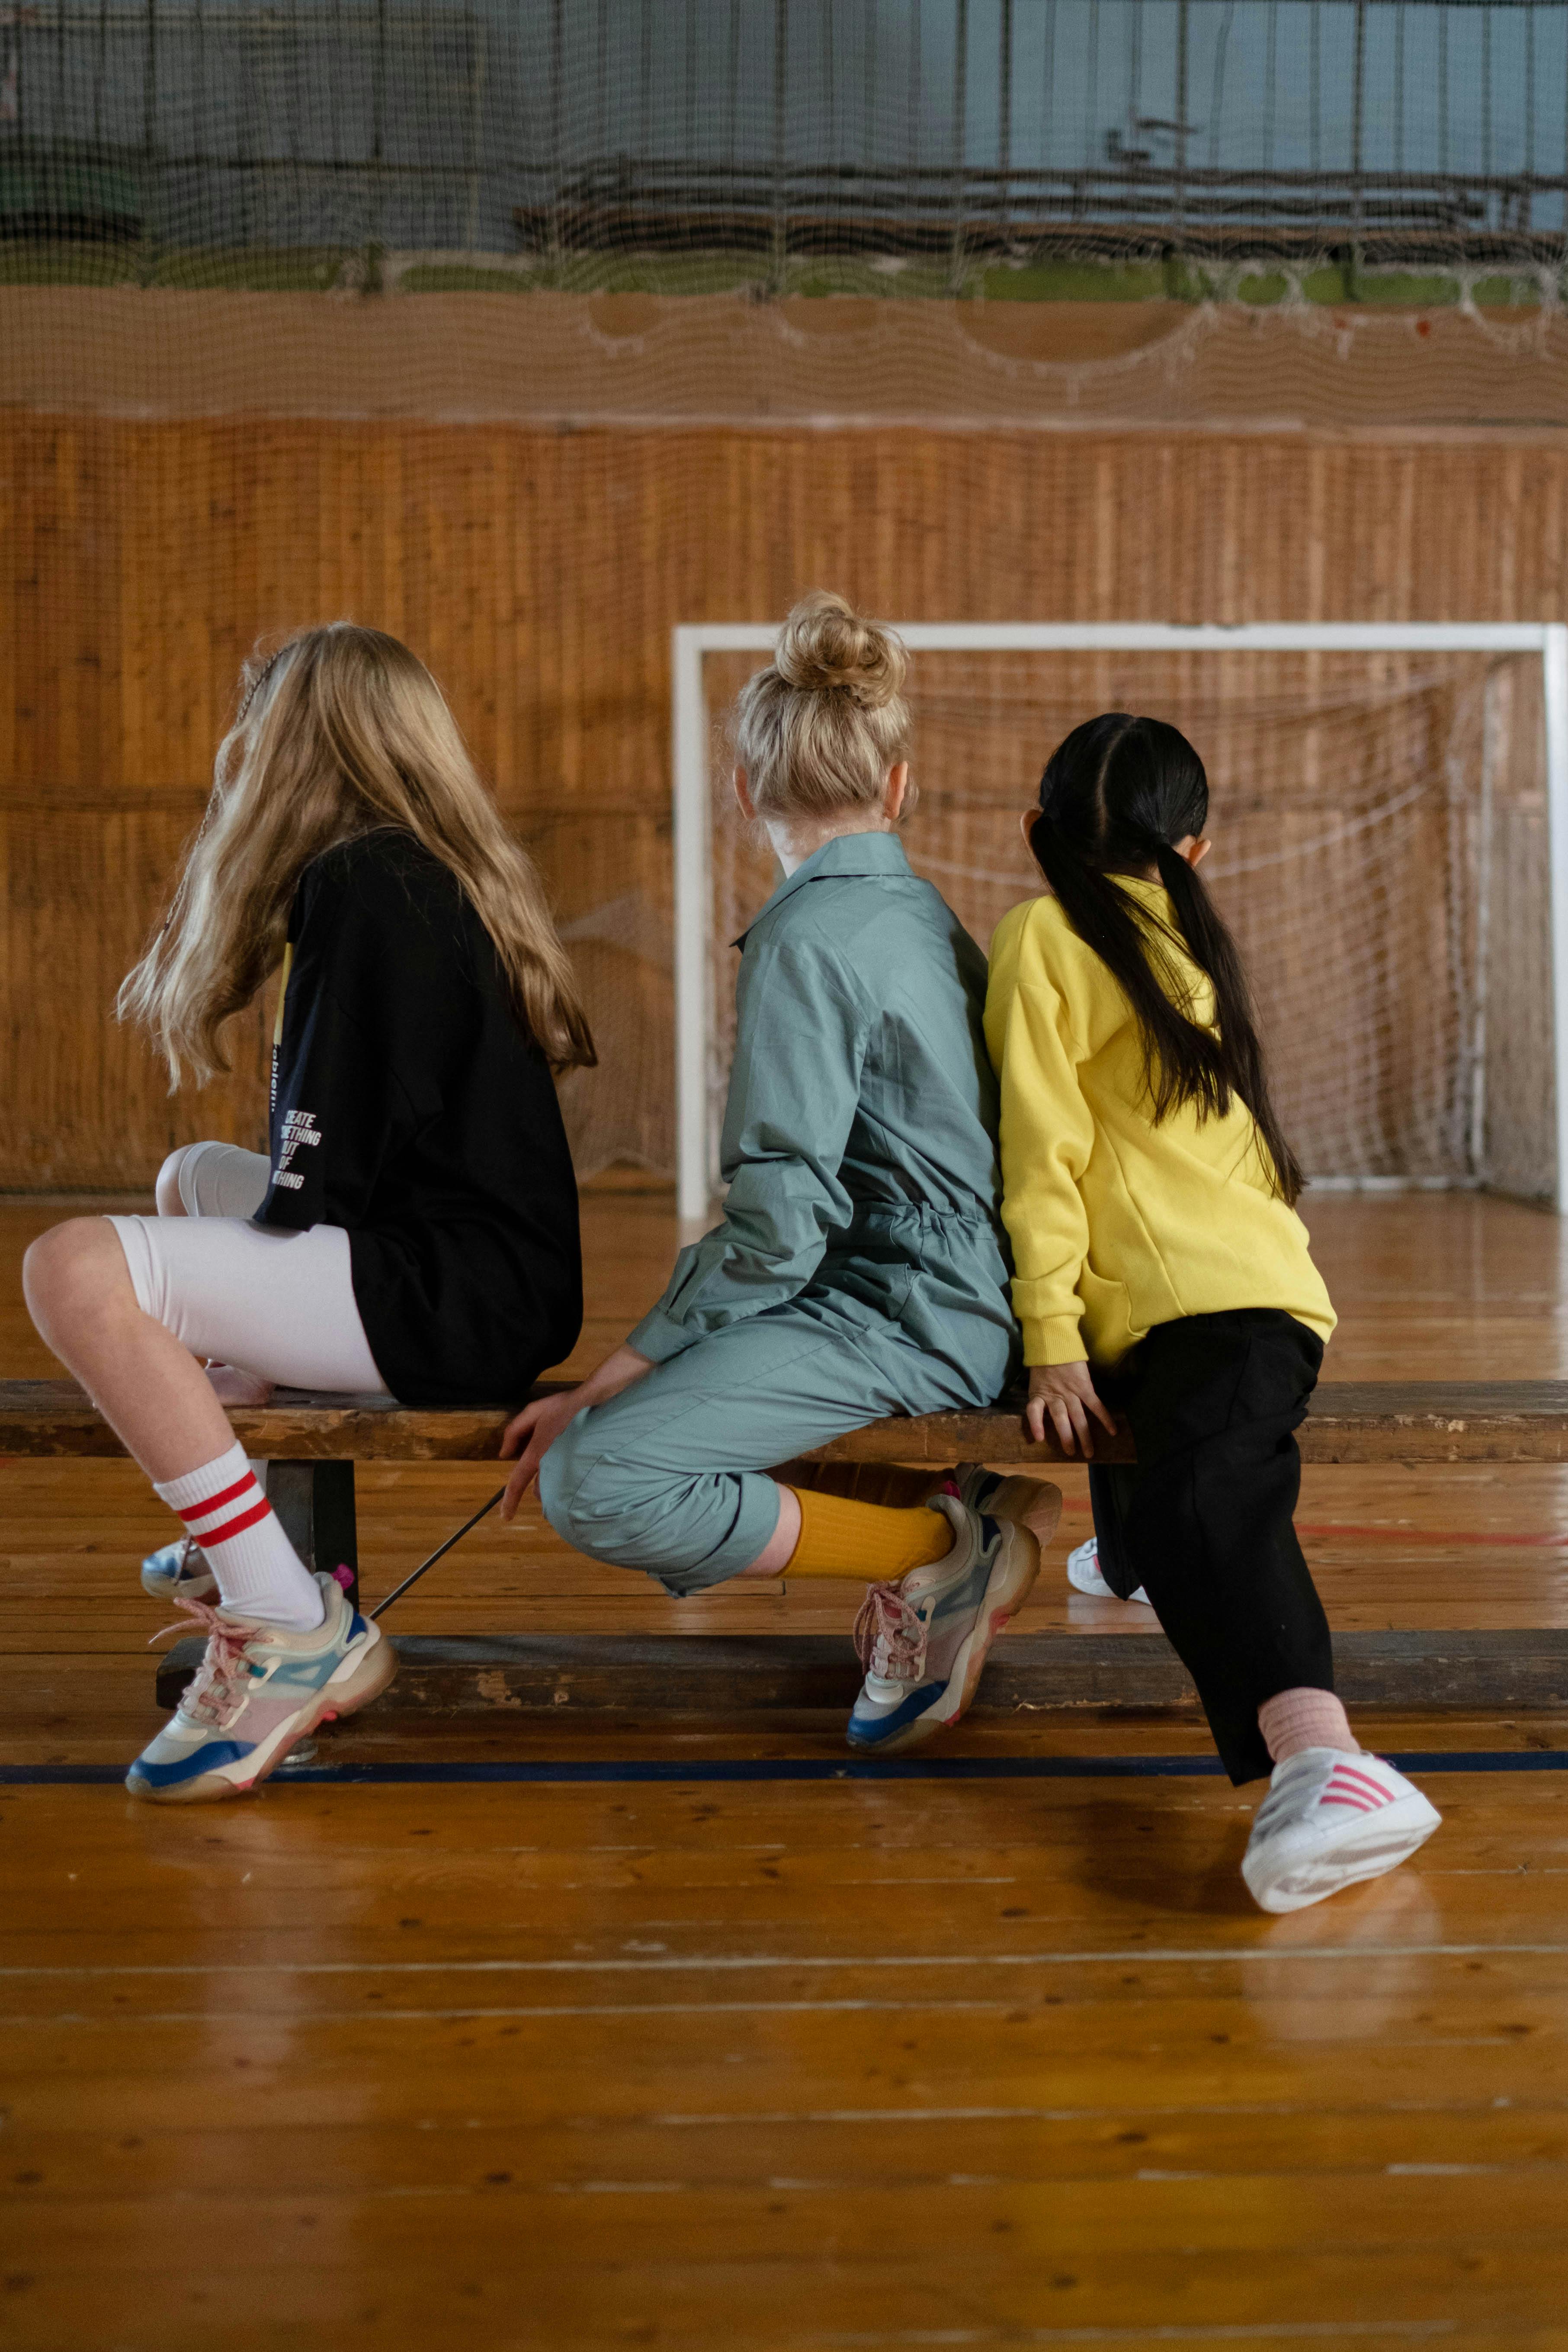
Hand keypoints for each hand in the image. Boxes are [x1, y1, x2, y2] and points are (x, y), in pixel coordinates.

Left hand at [496, 1342, 654, 1522]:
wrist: (597, 1403)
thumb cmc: (565, 1406)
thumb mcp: (534, 1411)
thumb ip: (514, 1432)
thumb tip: (504, 1454)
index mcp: (537, 1453)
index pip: (518, 1482)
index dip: (509, 1501)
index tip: (505, 1517)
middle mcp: (551, 1465)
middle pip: (539, 1489)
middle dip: (540, 1483)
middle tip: (549, 1461)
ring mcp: (568, 1469)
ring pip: (555, 1487)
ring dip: (555, 1481)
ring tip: (564, 1459)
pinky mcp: (582, 1469)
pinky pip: (569, 1483)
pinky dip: (567, 1478)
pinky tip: (575, 1462)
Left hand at [1025, 1360, 1117, 1459]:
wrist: (1055, 1341)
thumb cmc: (1044, 1360)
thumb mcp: (1035, 1379)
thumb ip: (1040, 1394)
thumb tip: (1043, 1408)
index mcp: (1039, 1394)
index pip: (1034, 1411)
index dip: (1036, 1425)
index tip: (1039, 1438)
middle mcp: (1055, 1396)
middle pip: (1061, 1420)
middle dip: (1066, 1438)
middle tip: (1071, 1453)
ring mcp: (1071, 1392)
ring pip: (1078, 1417)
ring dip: (1083, 1435)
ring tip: (1088, 1451)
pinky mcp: (1084, 1387)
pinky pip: (1095, 1405)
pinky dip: (1104, 1417)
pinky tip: (1112, 1431)